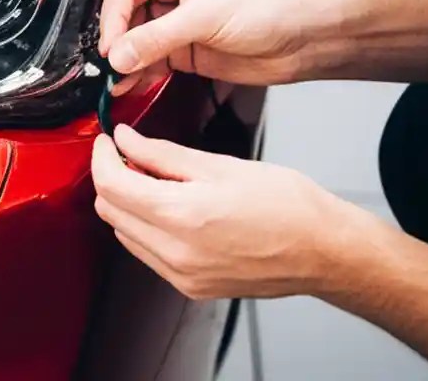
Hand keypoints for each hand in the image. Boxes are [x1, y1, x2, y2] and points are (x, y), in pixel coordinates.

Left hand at [90, 125, 370, 299]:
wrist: (325, 250)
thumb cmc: (287, 205)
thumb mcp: (220, 165)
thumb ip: (162, 153)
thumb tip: (126, 140)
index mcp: (183, 216)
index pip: (111, 186)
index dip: (102, 157)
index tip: (108, 141)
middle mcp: (177, 253)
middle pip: (110, 211)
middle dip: (113, 178)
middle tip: (132, 156)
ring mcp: (182, 275)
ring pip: (125, 233)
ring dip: (129, 204)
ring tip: (159, 182)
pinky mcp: (191, 287)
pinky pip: (147, 254)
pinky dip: (147, 228)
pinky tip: (172, 210)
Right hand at [99, 0, 322, 94]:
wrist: (304, 39)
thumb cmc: (270, 8)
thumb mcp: (206, 17)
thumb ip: (156, 38)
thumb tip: (117, 55)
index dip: (114, 18)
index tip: (109, 46)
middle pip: (126, 15)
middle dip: (117, 42)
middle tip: (110, 65)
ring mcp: (176, 19)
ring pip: (135, 40)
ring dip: (125, 61)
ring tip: (117, 80)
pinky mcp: (183, 47)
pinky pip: (150, 59)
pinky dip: (139, 73)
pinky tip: (131, 84)